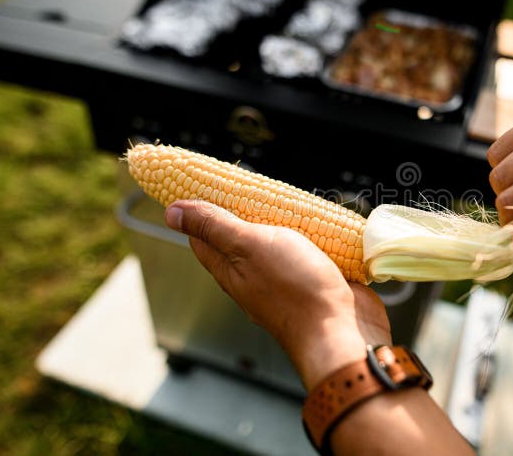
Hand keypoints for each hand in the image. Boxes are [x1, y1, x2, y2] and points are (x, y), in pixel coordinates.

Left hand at [164, 200, 390, 389]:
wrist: (342, 330)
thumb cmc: (293, 289)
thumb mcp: (248, 245)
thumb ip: (214, 226)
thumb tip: (171, 212)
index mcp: (230, 269)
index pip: (203, 236)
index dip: (201, 208)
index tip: (207, 181)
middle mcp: (254, 277)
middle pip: (242, 237)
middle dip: (247, 209)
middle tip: (255, 182)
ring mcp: (286, 281)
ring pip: (278, 244)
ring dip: (283, 221)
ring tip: (290, 197)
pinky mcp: (315, 281)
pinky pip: (308, 253)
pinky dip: (310, 236)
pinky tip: (320, 222)